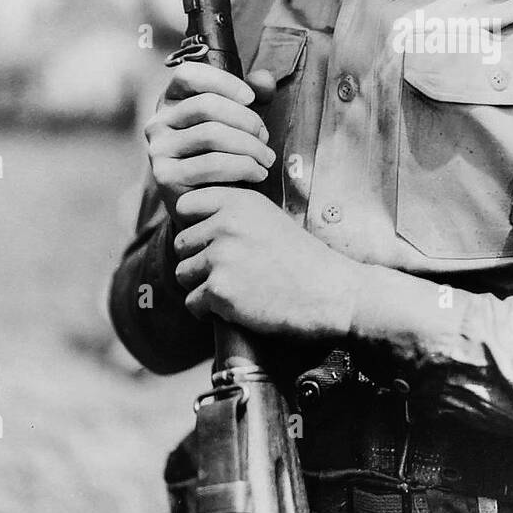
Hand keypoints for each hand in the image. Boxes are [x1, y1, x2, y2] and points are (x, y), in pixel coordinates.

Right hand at [145, 63, 276, 221]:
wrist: (208, 205)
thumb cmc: (223, 156)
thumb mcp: (235, 122)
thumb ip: (250, 97)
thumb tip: (265, 79)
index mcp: (170, 101)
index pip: (188, 74)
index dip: (223, 81)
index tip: (252, 98)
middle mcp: (157, 123)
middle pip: (206, 105)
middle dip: (246, 119)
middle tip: (266, 137)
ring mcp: (158, 150)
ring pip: (212, 134)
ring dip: (250, 146)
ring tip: (267, 159)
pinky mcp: (165, 177)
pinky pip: (213, 164)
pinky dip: (244, 167)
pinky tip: (259, 174)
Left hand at [172, 187, 358, 341]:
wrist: (331, 293)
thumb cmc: (301, 259)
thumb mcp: (268, 219)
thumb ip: (232, 213)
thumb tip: (191, 219)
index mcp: (238, 201)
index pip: (186, 205)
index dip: (195, 226)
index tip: (215, 241)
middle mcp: (225, 223)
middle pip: (181, 244)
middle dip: (199, 261)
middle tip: (233, 272)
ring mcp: (221, 256)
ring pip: (183, 274)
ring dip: (203, 286)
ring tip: (237, 289)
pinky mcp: (220, 290)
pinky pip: (192, 302)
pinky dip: (209, 311)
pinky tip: (237, 308)